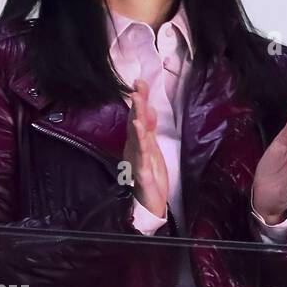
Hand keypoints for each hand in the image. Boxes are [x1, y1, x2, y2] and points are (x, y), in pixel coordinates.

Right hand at [124, 78, 167, 218]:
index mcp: (137, 143)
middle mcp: (134, 149)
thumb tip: (148, 109)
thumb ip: (148, 131)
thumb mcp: (151, 150)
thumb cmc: (149, 177)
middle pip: (135, 123)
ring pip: (136, 137)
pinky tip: (139, 129)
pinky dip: (140, 142)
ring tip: (137, 102)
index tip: (140, 82)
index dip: (139, 100)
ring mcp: (136, 160)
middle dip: (137, 104)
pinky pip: (141, 156)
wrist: (149, 205)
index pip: (137, 118)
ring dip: (136, 119)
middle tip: (137, 86)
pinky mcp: (141, 173)